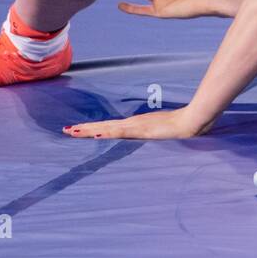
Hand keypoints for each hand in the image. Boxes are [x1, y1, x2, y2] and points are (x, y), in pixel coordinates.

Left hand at [63, 106, 212, 139]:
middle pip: (103, 128)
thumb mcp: (162, 133)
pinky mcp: (141, 130)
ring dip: (89, 131)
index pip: (109, 128)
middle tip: (65, 130)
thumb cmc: (180, 126)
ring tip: (72, 131)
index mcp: (134, 126)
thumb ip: (154, 133)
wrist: (191, 121)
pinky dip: (107, 133)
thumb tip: (150, 136)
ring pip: (107, 129)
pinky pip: (120, 132)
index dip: (93, 130)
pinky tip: (96, 135)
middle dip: (84, 130)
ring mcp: (135, 127)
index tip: (77, 130)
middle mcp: (131, 124)